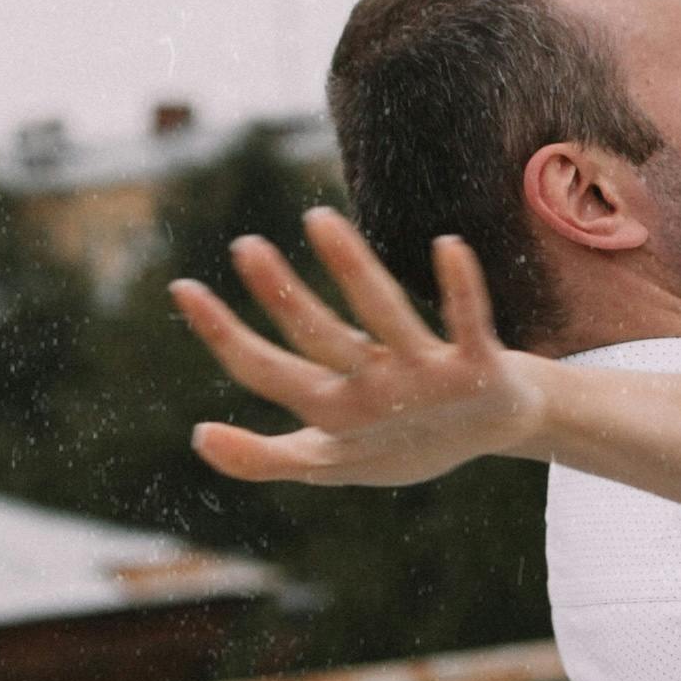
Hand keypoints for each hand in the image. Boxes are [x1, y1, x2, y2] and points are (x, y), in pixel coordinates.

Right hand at [169, 208, 546, 487]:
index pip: (265, 372)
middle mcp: (377, 396)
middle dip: (281, 295)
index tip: (184, 286)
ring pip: (384, 315)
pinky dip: (462, 286)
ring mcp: (427, 379)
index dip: (222, 334)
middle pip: (320, 337)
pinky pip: (469, 319)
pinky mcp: (479, 363)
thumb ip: (265, 457)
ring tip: (320, 218)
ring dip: (353, 267)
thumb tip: (198, 436)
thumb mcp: (332, 462)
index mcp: (334, 415)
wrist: (496, 433)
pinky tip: (448, 243)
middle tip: (246, 246)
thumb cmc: (404, 441)